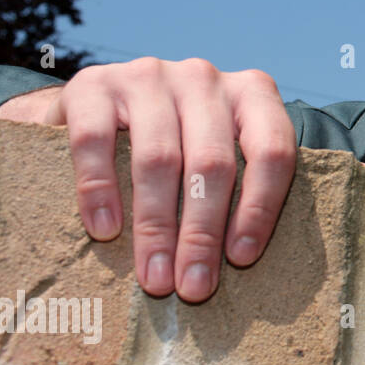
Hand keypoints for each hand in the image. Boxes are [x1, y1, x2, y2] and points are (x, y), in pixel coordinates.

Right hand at [0, 58, 297, 302]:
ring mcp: (149, 75)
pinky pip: (96, 142)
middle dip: (203, 234)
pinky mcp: (93, 84)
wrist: (100, 107)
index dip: (259, 208)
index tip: (241, 259)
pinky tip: (106, 232)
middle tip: (192, 289)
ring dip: (156, 227)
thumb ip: (239, 188)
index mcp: (252, 93)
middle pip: (213, 163)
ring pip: (159, 159)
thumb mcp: (219, 154)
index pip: (272, 151)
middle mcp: (204, 78)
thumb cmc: (178, 144)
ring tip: (154, 279)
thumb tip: (243, 263)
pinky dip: (101, 191)